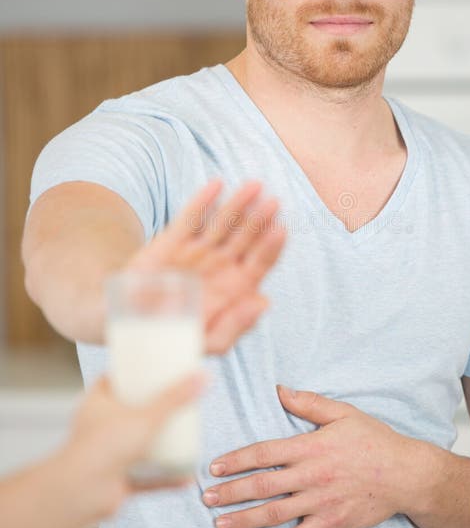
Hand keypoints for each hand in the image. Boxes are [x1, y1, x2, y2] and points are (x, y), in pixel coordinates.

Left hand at [58, 372, 207, 525]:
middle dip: (153, 410)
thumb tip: (203, 377)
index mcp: (96, 404)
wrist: (81, 495)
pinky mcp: (118, 482)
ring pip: (139, 447)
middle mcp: (99, 429)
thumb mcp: (145, 417)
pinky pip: (147, 478)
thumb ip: (175, 399)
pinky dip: (167, 478)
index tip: (156, 368)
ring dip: (162, 445)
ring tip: (186, 435)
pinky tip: (188, 477)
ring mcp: (108, 456)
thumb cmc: (103, 448)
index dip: (133, 373)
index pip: (112, 381)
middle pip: (130, 413)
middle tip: (177, 400)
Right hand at [125, 180, 285, 353]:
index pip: (262, 262)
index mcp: (238, 287)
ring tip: (254, 186)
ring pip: (223, 223)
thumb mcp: (210, 342)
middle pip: (247, 237)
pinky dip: (202, 202)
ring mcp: (199, 251)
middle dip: (260, 220)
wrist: (132, 328)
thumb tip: (264, 301)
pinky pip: (190, 219)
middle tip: (273, 202)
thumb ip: (237, 325)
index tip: (279, 230)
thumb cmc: (177, 338)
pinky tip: (216, 185)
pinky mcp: (173, 242)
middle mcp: (222, 264)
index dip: (271, 246)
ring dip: (238, 204)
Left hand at [202, 386, 432, 527]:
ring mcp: (321, 502)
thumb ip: (309, 402)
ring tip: (220, 525)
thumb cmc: (374, 440)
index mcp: (310, 446)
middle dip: (231, 492)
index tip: (215, 468)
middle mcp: (311, 475)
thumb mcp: (343, 413)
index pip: (264, 453)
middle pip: (263, 485)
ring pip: (275, 513)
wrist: (406, 474)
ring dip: (245, 519)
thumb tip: (280, 390)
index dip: (237, 460)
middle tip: (206, 498)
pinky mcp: (332, 523)